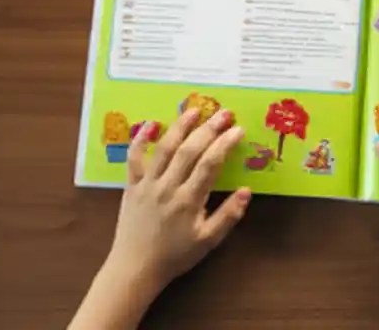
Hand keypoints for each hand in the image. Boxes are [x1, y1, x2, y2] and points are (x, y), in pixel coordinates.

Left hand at [106, 107, 251, 291]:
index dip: (225, 143)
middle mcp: (168, 187)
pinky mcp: (131, 186)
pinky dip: (140, 140)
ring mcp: (147, 184)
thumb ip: (228, 216)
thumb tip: (246, 191)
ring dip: (180, 126)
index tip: (238, 129)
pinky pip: (134, 159)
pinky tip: (151, 124)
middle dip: (208, 128)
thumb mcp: (208, 241)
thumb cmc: (175, 256)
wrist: (135, 268)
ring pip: (164, 149)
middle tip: (224, 113)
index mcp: (189, 200)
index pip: (210, 164)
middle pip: (189, 150)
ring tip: (195, 110)